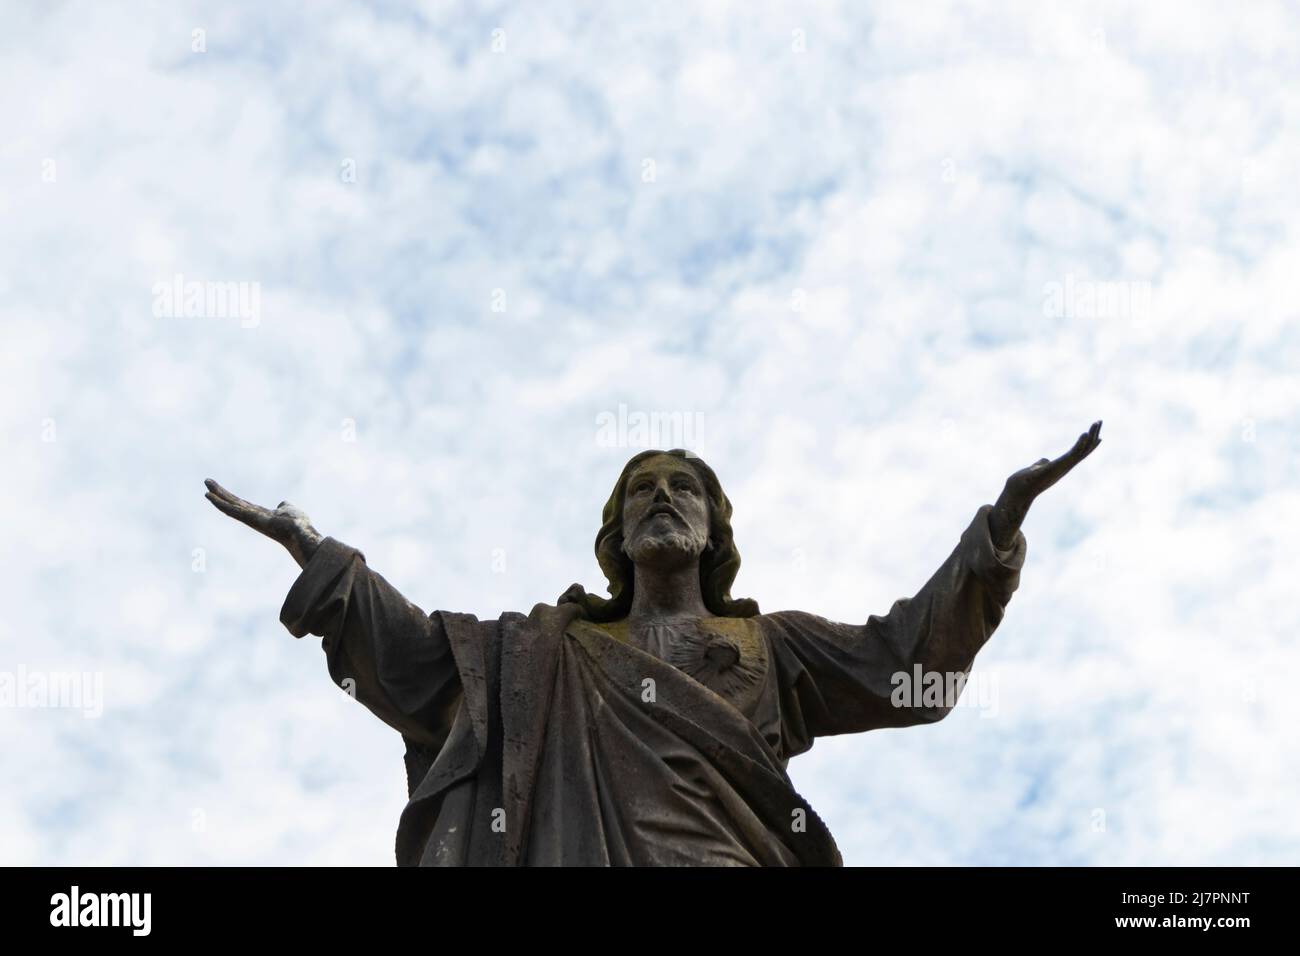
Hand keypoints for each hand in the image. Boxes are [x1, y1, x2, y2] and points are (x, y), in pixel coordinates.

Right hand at [203, 479, 322, 567]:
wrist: (300, 532)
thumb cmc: (298, 524)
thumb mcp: (290, 510)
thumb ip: (285, 506)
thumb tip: (283, 504)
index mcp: (260, 514)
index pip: (241, 504)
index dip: (231, 497)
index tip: (220, 491)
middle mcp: (251, 516)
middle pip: (232, 502)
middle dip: (220, 492)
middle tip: (207, 482)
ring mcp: (249, 517)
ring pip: (229, 505)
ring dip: (217, 495)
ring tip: (206, 486)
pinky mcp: (248, 516)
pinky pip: (230, 509)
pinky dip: (219, 502)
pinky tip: (209, 495)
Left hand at [989, 421, 1101, 548]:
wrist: (1019, 490)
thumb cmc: (1026, 481)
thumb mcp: (1037, 468)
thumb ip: (1042, 463)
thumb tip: (1044, 460)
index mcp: (1062, 466)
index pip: (1080, 454)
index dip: (1089, 446)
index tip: (1099, 437)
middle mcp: (1066, 467)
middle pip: (1084, 450)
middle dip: (1093, 436)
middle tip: (1100, 422)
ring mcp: (1064, 467)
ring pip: (1082, 450)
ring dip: (1090, 436)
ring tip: (1096, 422)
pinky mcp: (1058, 466)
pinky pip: (1073, 453)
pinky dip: (1080, 443)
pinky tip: (1085, 433)